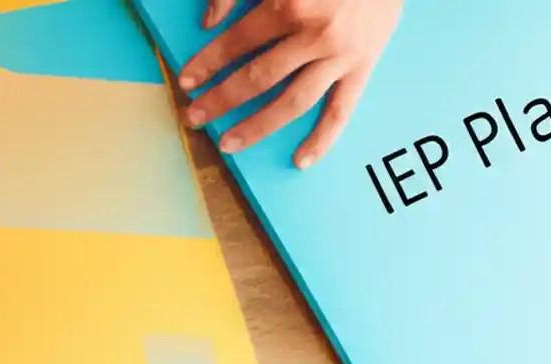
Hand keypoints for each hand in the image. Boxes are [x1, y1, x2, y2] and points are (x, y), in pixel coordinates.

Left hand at [179, 0, 401, 167]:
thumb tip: (208, 22)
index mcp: (289, 3)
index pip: (236, 42)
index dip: (207, 64)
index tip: (187, 82)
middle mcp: (314, 34)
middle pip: (258, 78)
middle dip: (221, 100)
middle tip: (195, 116)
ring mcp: (340, 55)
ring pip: (293, 101)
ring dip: (257, 127)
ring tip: (228, 143)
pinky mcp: (364, 65)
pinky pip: (341, 109)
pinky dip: (323, 138)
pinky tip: (301, 160)